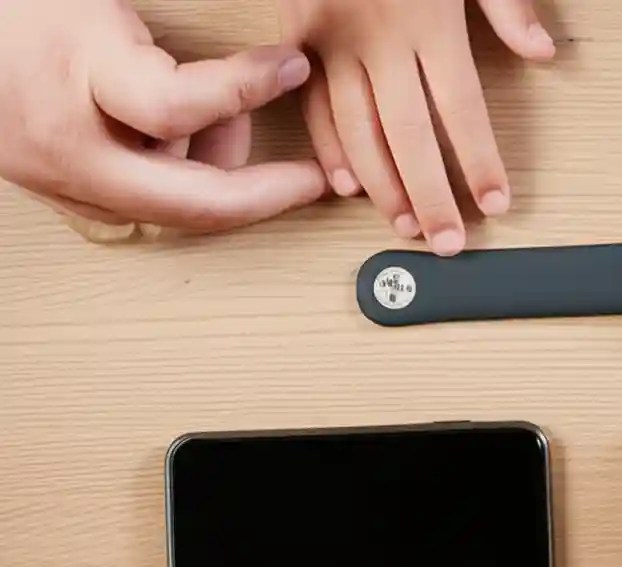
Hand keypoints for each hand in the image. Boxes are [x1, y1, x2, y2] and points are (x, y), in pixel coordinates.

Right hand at [0, 0, 327, 234]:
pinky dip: (177, 182)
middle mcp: (69, 145)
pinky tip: (184, 144)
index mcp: (77, 76)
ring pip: (169, 211)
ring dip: (216, 178)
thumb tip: (265, 56)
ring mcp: (58, 177)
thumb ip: (172, 33)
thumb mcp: (96, 1)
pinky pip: (138, 205)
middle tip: (312, 180)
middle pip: (190, 203)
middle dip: (265, 197)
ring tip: (223, 117)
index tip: (291, 66)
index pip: (176, 107)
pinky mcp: (53, 190)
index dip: (247, 89)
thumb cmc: (20, 8)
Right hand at [279, 0, 555, 255]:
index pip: (461, 112)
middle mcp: (378, 36)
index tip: (494, 205)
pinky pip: (311, 105)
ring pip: (356, 130)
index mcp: (430, 18)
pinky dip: (328, 148)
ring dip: (382, 186)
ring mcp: (330, 37)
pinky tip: (347, 185)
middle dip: (430, 198)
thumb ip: (508, 5)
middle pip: (409, 137)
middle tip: (447, 242)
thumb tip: (542, 53)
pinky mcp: (294, 34)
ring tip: (405, 225)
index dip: (478, 164)